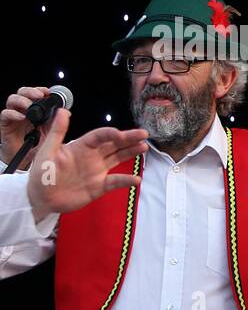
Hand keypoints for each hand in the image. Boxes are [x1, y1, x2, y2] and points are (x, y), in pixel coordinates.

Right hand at [1, 86, 50, 168]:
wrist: (24, 159)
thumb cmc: (36, 144)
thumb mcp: (48, 131)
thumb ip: (55, 121)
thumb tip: (66, 112)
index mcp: (34, 110)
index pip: (34, 94)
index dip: (40, 90)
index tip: (48, 92)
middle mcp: (23, 111)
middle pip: (22, 93)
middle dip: (30, 91)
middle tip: (39, 95)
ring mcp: (14, 116)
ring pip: (12, 100)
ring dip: (22, 100)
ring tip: (29, 106)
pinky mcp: (6, 124)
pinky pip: (5, 114)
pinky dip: (13, 114)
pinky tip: (21, 117)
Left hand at [25, 109, 148, 221]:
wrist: (40, 199)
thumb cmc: (41, 174)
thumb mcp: (47, 151)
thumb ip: (57, 132)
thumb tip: (63, 111)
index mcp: (80, 147)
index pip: (99, 136)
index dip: (110, 133)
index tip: (120, 134)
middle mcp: (92, 157)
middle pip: (114, 145)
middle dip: (129, 139)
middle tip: (143, 134)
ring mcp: (97, 171)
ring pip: (118, 158)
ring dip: (131, 153)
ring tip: (144, 147)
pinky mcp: (99, 186)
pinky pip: (116, 181)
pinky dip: (126, 180)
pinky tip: (136, 179)